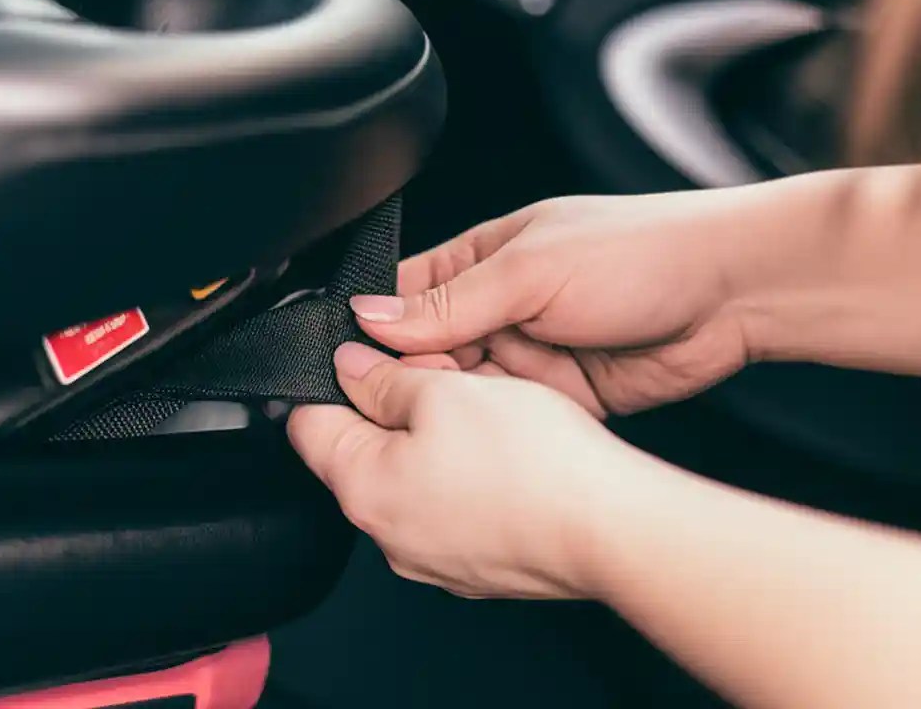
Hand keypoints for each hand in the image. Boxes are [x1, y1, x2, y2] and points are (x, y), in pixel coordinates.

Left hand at [286, 341, 657, 599]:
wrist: (612, 529)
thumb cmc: (532, 463)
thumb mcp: (444, 390)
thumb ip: (383, 377)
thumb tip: (348, 367)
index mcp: (363, 489)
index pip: (308, 425)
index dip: (332, 378)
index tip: (367, 355)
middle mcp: (388, 537)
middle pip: (360, 453)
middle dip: (390, 407)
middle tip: (440, 376)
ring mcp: (435, 559)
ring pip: (411, 480)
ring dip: (432, 440)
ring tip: (481, 414)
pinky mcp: (478, 566)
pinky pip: (452, 509)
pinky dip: (466, 478)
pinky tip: (505, 456)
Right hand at [348, 190, 785, 415]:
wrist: (736, 292)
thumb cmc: (643, 251)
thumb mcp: (530, 270)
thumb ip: (450, 302)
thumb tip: (370, 317)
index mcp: (479, 261)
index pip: (402, 301)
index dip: (373, 336)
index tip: (351, 369)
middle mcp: (497, 309)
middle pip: (426, 358)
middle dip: (414, 382)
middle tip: (404, 402)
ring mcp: (529, 356)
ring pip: (465, 396)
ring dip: (456, 411)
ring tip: (446, 423)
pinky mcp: (560, 398)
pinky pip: (512, 422)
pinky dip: (499, 432)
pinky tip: (487, 441)